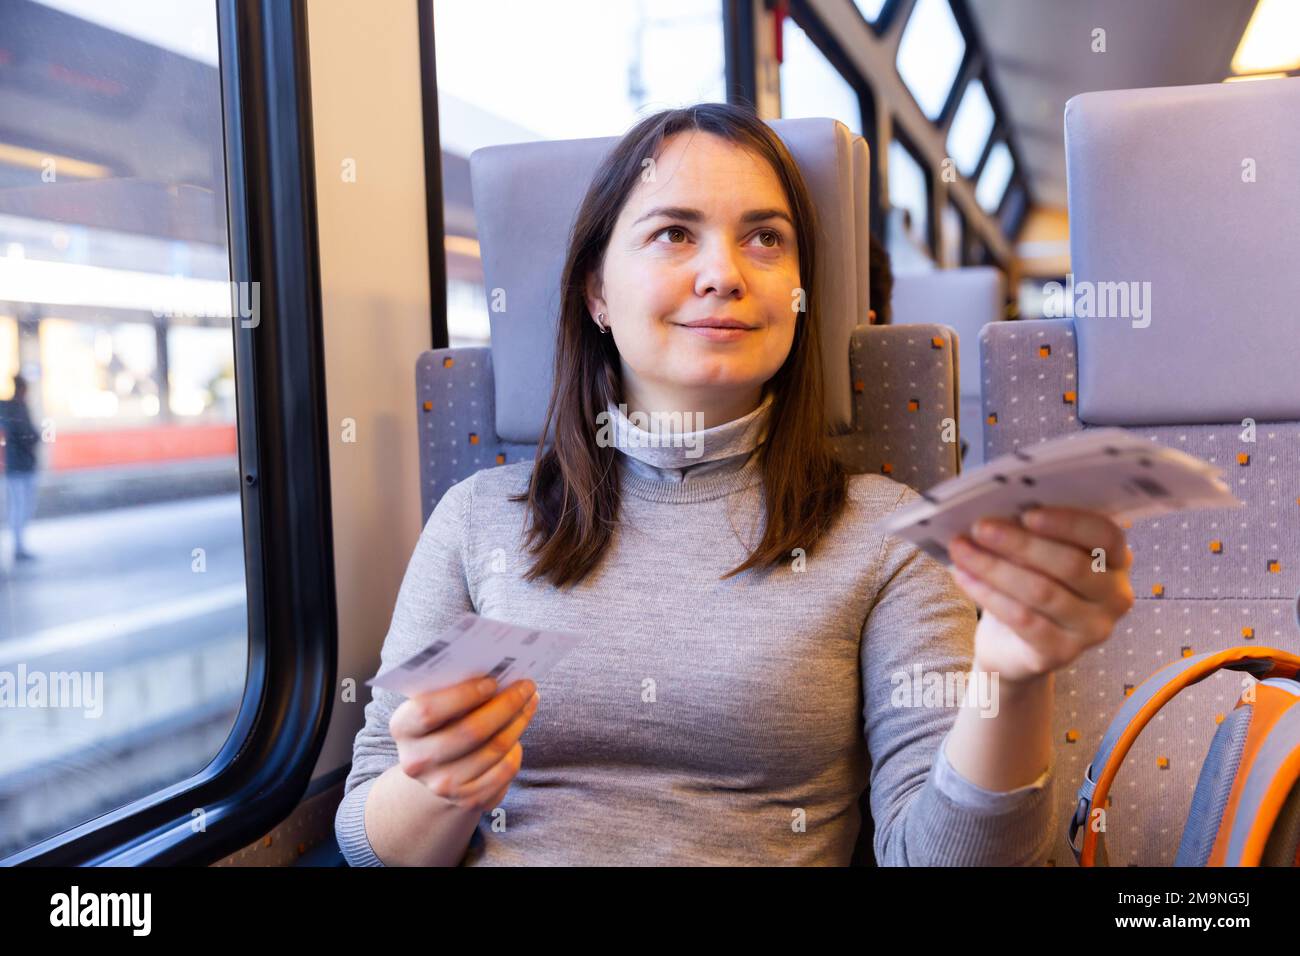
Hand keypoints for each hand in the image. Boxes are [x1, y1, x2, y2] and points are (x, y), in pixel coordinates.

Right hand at [389, 675, 539, 812]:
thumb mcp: (436, 702)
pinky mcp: (468, 800)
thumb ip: (454, 686)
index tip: (492, 681)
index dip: (463, 695)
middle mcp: (417, 760)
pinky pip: (504, 770)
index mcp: (403, 727)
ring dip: (518, 721)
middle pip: (470, 731)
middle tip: (526, 685)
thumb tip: (500, 668)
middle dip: (505, 705)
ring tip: (529, 701)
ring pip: (493, 749)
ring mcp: (441, 785)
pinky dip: (517, 747)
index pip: (429, 710)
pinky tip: (520, 729)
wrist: (437, 770)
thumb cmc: (443, 722)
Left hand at [946, 506, 1134, 685]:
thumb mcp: (1034, 555)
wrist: (1012, 645)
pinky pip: (1023, 619)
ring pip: (1042, 592)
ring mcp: (1092, 629)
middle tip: (980, 527)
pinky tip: (963, 576)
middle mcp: (1114, 596)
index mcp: (1115, 560)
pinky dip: (989, 594)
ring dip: (995, 567)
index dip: (1069, 523)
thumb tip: (1000, 512)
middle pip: (1070, 565)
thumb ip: (1030, 532)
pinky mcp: (1062, 653)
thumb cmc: (1028, 583)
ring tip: (961, 549)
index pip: (1105, 536)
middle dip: (1020, 543)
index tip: (1028, 513)